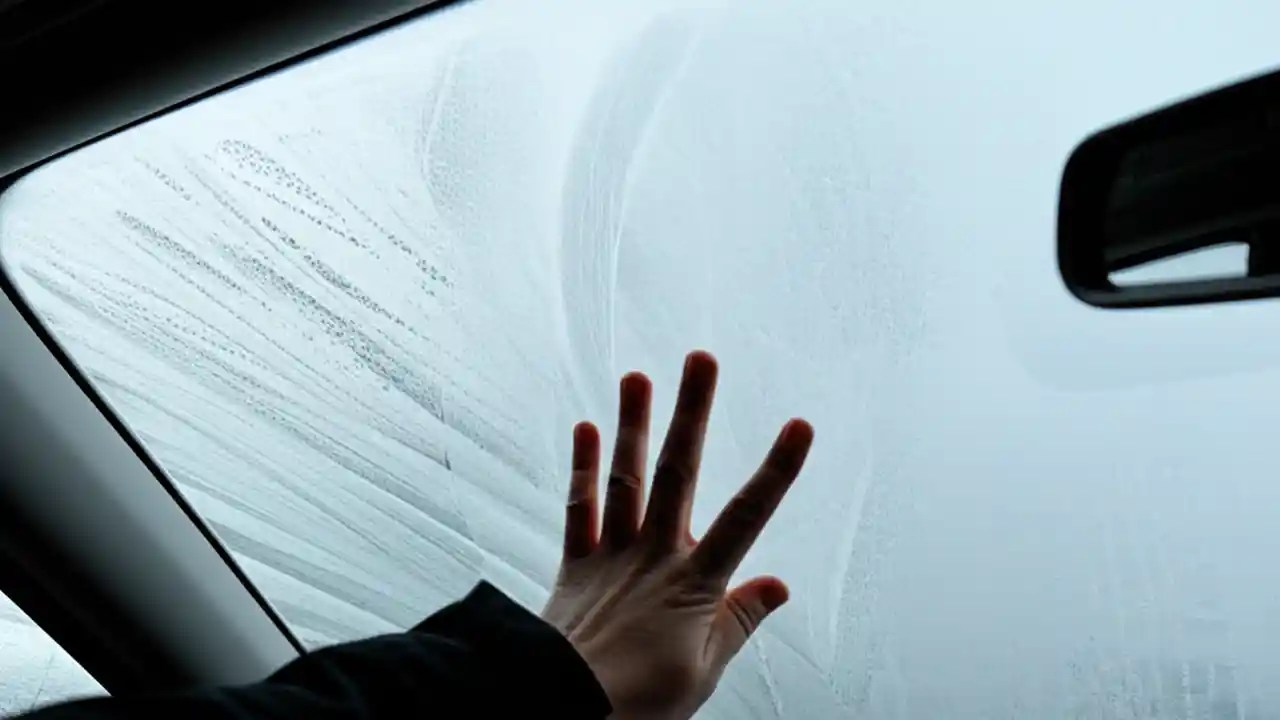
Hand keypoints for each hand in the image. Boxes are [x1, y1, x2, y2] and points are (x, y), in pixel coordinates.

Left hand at [541, 350, 813, 718]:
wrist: (563, 706)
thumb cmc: (636, 700)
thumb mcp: (702, 672)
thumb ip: (738, 622)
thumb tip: (777, 585)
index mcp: (695, 584)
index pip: (745, 517)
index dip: (775, 471)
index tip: (798, 426)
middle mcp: (654, 555)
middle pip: (678, 473)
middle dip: (692, 413)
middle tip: (701, 360)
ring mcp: (612, 554)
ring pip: (625, 478)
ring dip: (633, 423)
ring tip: (638, 375)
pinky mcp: (576, 564)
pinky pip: (579, 508)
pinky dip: (582, 468)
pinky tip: (587, 428)